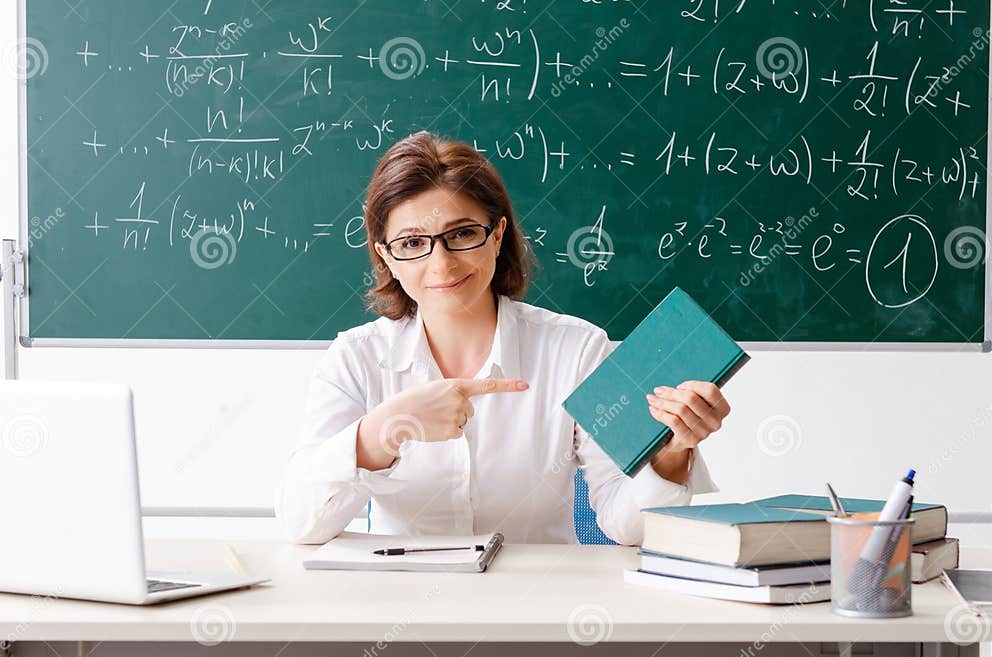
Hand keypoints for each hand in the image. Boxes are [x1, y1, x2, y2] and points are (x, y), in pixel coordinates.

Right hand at [364, 378, 528, 454]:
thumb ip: (452, 392)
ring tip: (432, 417)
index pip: (487, 385)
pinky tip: (434, 427)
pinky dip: (446, 432)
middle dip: (456, 411)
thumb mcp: (435, 388)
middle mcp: (460, 400)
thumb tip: (464, 407)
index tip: (525, 385)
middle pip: (469, 410)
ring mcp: (457, 416)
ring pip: (462, 422)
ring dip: (450, 421)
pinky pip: (457, 433)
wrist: (399, 415)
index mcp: (456, 385)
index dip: (508, 385)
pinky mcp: (452, 431)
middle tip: (436, 409)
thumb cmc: (415, 400)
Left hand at [645, 380, 729, 452]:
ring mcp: (704, 432)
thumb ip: (688, 393)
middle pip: (691, 399)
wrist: (680, 440)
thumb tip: (662, 389)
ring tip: (652, 399)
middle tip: (658, 391)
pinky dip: (661, 413)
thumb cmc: (688, 415)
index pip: (710, 390)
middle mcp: (716, 421)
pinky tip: (653, 409)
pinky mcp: (690, 440)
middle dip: (671, 393)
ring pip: (681, 410)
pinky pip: (673, 421)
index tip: (679, 386)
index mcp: (722, 408)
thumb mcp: (694, 403)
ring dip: (662, 402)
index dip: (692, 385)